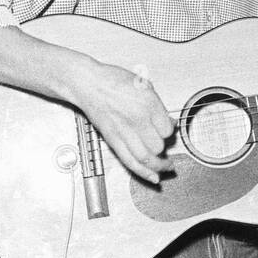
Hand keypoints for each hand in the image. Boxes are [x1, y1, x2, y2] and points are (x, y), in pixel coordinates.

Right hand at [76, 61, 175, 183]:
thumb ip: (158, 106)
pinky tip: (153, 177)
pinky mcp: (112, 140)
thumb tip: (170, 122)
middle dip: (164, 147)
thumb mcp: (143, 85)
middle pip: (158, 145)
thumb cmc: (113, 80)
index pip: (167, 130)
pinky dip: (143, 173)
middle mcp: (138, 119)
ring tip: (166, 168)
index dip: (170, 132)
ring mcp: (124, 131)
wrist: (87, 83)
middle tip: (164, 145)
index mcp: (149, 103)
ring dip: (159, 166)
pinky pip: (130, 161)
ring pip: (147, 158)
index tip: (169, 130)